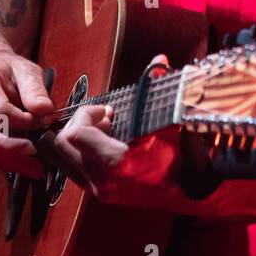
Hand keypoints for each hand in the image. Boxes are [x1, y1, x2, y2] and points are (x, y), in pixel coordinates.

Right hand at [0, 45, 54, 177]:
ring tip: (36, 168)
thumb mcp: (26, 69)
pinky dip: (5, 161)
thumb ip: (35, 89)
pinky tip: (24, 165)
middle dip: (10, 150)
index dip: (21, 121)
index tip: (40, 123)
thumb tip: (44, 110)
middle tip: (37, 160)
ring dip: (10, 161)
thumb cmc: (7, 69)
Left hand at [49, 54, 188, 208]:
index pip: (75, 134)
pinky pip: (75, 168)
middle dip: (79, 123)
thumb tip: (159, 60)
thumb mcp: (173, 124)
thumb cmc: (186, 161)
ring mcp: (99, 190)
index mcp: (116, 163)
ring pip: (65, 158)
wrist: (193, 195)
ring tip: (106, 130)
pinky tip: (108, 143)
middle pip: (62, 144)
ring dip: (79, 138)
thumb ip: (160, 91)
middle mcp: (101, 180)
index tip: (106, 110)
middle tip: (104, 117)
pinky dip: (83, 152)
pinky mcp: (101, 194)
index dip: (86, 113)